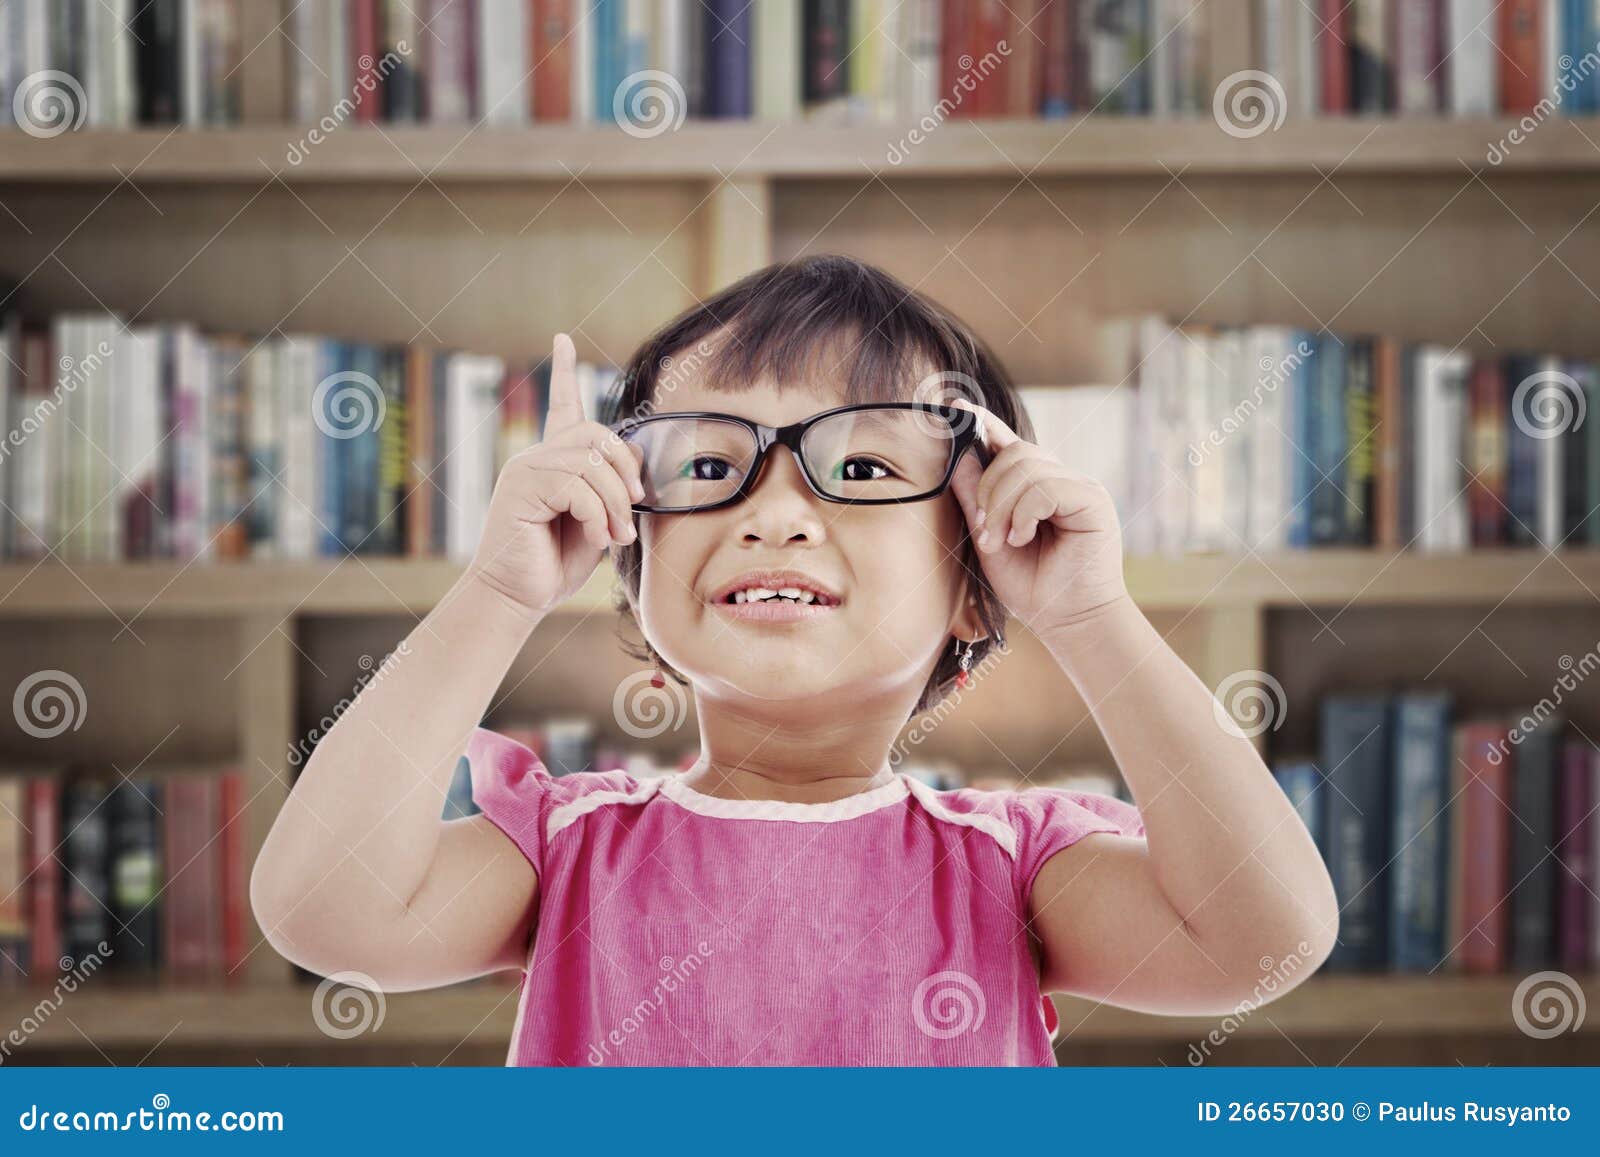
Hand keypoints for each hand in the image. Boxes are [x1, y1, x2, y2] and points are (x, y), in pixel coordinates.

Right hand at [465, 334, 643, 619]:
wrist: (517, 598)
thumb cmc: (555, 564)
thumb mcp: (598, 521)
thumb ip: (612, 488)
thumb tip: (634, 460)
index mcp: (553, 462)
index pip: (560, 406)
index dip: (563, 371)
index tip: (562, 338)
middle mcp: (535, 458)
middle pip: (595, 434)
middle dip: (624, 472)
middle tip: (633, 510)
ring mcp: (524, 470)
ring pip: (590, 463)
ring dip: (614, 503)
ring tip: (616, 535)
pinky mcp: (520, 489)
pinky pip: (576, 486)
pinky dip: (595, 514)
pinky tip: (594, 537)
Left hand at [947, 401, 1128, 638]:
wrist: (1068, 621)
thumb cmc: (1032, 587)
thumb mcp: (989, 538)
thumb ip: (975, 499)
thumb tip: (958, 456)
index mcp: (1037, 486)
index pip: (1008, 444)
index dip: (983, 424)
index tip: (955, 408)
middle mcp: (1060, 479)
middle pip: (1013, 451)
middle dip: (987, 489)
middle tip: (985, 531)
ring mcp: (1079, 486)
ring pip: (1026, 464)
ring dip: (1002, 505)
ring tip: (1004, 541)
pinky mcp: (1092, 499)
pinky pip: (1045, 486)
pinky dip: (1024, 513)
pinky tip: (1024, 537)